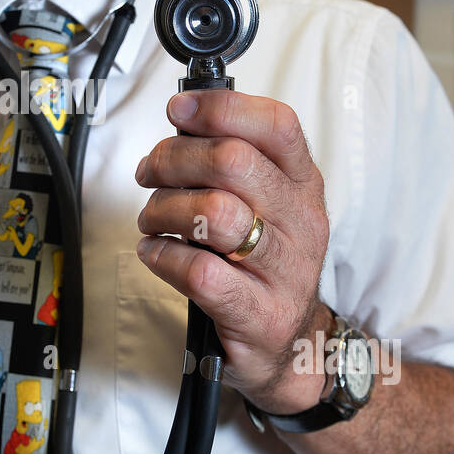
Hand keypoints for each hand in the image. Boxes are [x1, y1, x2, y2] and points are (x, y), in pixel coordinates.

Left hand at [134, 91, 331, 414]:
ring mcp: (284, 270)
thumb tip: (180, 122)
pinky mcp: (258, 314)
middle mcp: (302, 222)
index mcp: (304, 184)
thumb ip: (231, 162)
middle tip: (149, 173)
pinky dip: (164, 256)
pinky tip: (156, 253)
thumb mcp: (266, 204)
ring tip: (153, 220)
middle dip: (174, 159)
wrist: (293, 345)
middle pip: (233, 162)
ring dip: (165, 210)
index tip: (178, 109)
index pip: (276, 125)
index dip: (221, 107)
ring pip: (215, 213)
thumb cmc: (265, 264)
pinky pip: (200, 271)